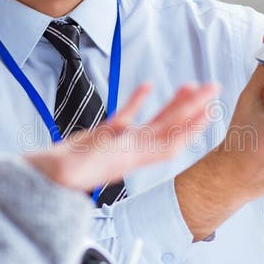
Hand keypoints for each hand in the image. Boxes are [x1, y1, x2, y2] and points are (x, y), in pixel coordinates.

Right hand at [26, 81, 217, 191]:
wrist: (52, 177)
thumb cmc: (71, 172)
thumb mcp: (99, 159)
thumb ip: (118, 147)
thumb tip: (132, 133)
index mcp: (137, 155)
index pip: (173, 139)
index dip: (193, 125)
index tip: (210, 110)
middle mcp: (135, 148)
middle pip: (171, 125)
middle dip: (193, 107)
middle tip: (212, 87)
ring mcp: (123, 141)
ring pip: (155, 120)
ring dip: (174, 104)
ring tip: (190, 86)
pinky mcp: (107, 135)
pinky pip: (128, 116)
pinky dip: (139, 101)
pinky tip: (147, 86)